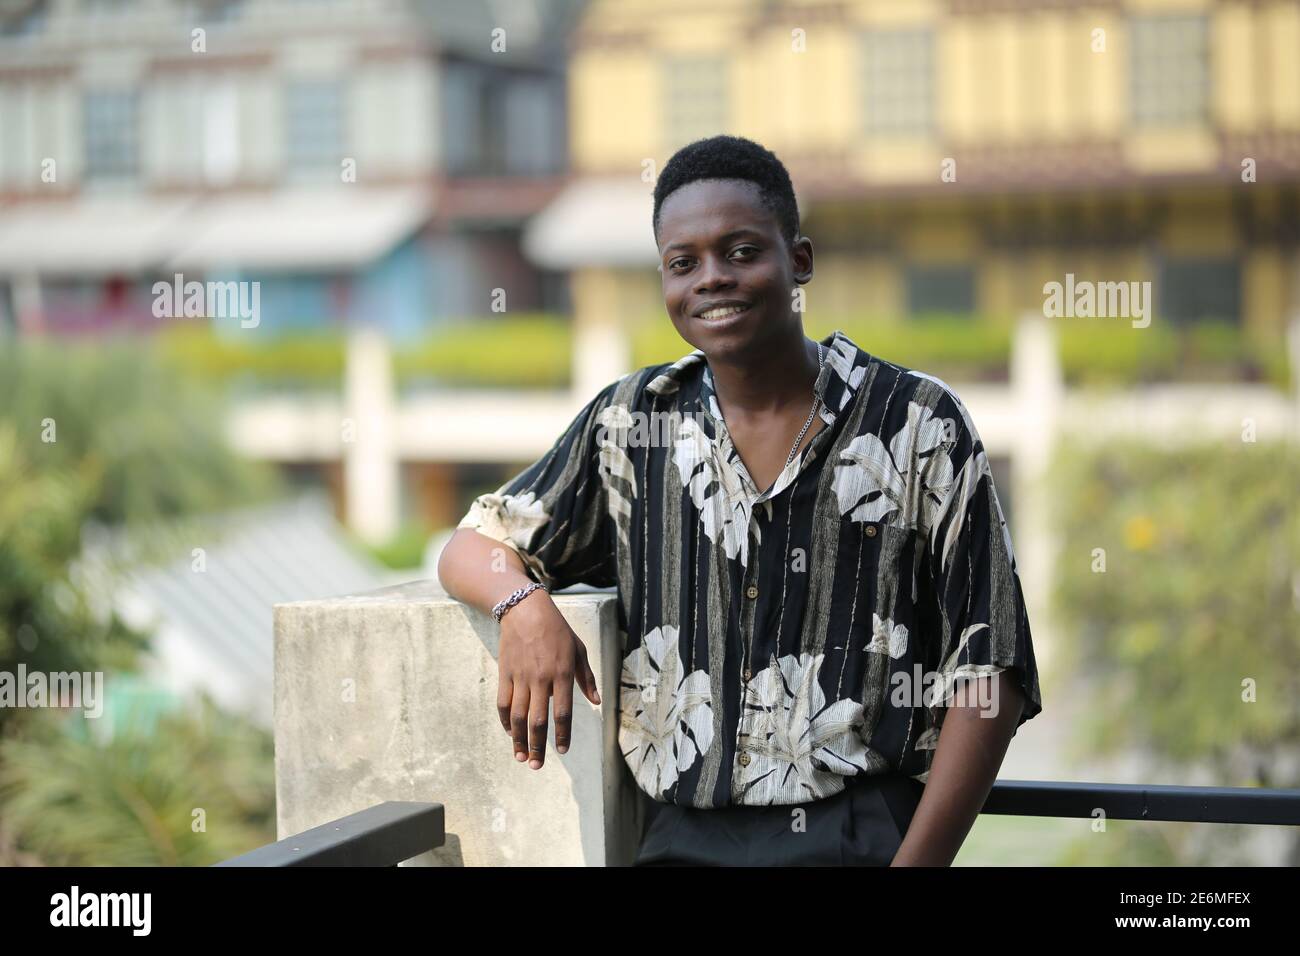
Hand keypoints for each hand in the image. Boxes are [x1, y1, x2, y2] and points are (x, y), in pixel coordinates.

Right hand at [496, 590, 600, 769]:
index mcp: (561, 674)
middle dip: (538, 746)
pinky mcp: (505, 674)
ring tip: (521, 757)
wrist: (525, 611)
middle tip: (536, 766)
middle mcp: (541, 678)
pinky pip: (503, 703)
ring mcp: (521, 677)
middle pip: (538, 720)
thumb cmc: (557, 630)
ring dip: (519, 740)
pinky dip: (505, 721)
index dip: (562, 735)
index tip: (562, 751)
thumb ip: (586, 678)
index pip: (563, 712)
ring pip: (518, 716)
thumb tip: (597, 701)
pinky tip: (510, 733)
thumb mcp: (578, 650)